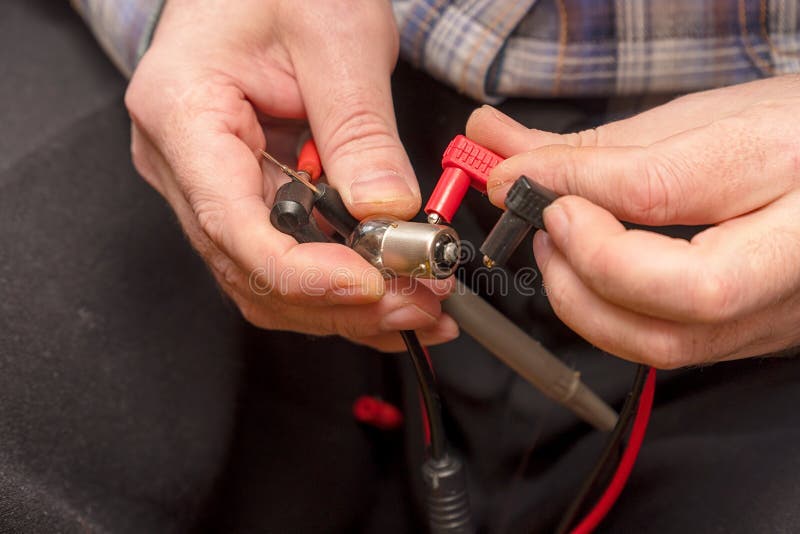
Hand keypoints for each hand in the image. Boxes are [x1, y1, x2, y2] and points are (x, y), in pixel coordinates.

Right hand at [124, 0, 457, 350]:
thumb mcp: (335, 37)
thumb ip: (358, 130)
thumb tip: (386, 212)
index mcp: (181, 114)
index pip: (230, 224)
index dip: (303, 271)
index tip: (371, 285)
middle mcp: (182, 162)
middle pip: (250, 265)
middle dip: (338, 298)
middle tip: (418, 302)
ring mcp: (208, 183)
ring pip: (266, 276)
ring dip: (342, 303)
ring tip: (417, 301)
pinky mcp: (243, 192)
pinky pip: (284, 255)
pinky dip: (336, 279)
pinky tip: (388, 284)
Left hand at [467, 76, 799, 367]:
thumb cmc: (787, 135)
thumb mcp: (701, 118)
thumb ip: (598, 145)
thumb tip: (500, 142)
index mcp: (791, 161)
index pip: (663, 186)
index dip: (571, 182)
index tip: (514, 173)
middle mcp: (798, 249)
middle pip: (690, 292)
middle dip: (591, 263)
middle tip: (548, 222)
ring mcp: (784, 306)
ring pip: (673, 343)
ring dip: (586, 302)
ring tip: (557, 250)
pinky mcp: (761, 336)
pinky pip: (672, 347)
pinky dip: (610, 317)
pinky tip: (588, 278)